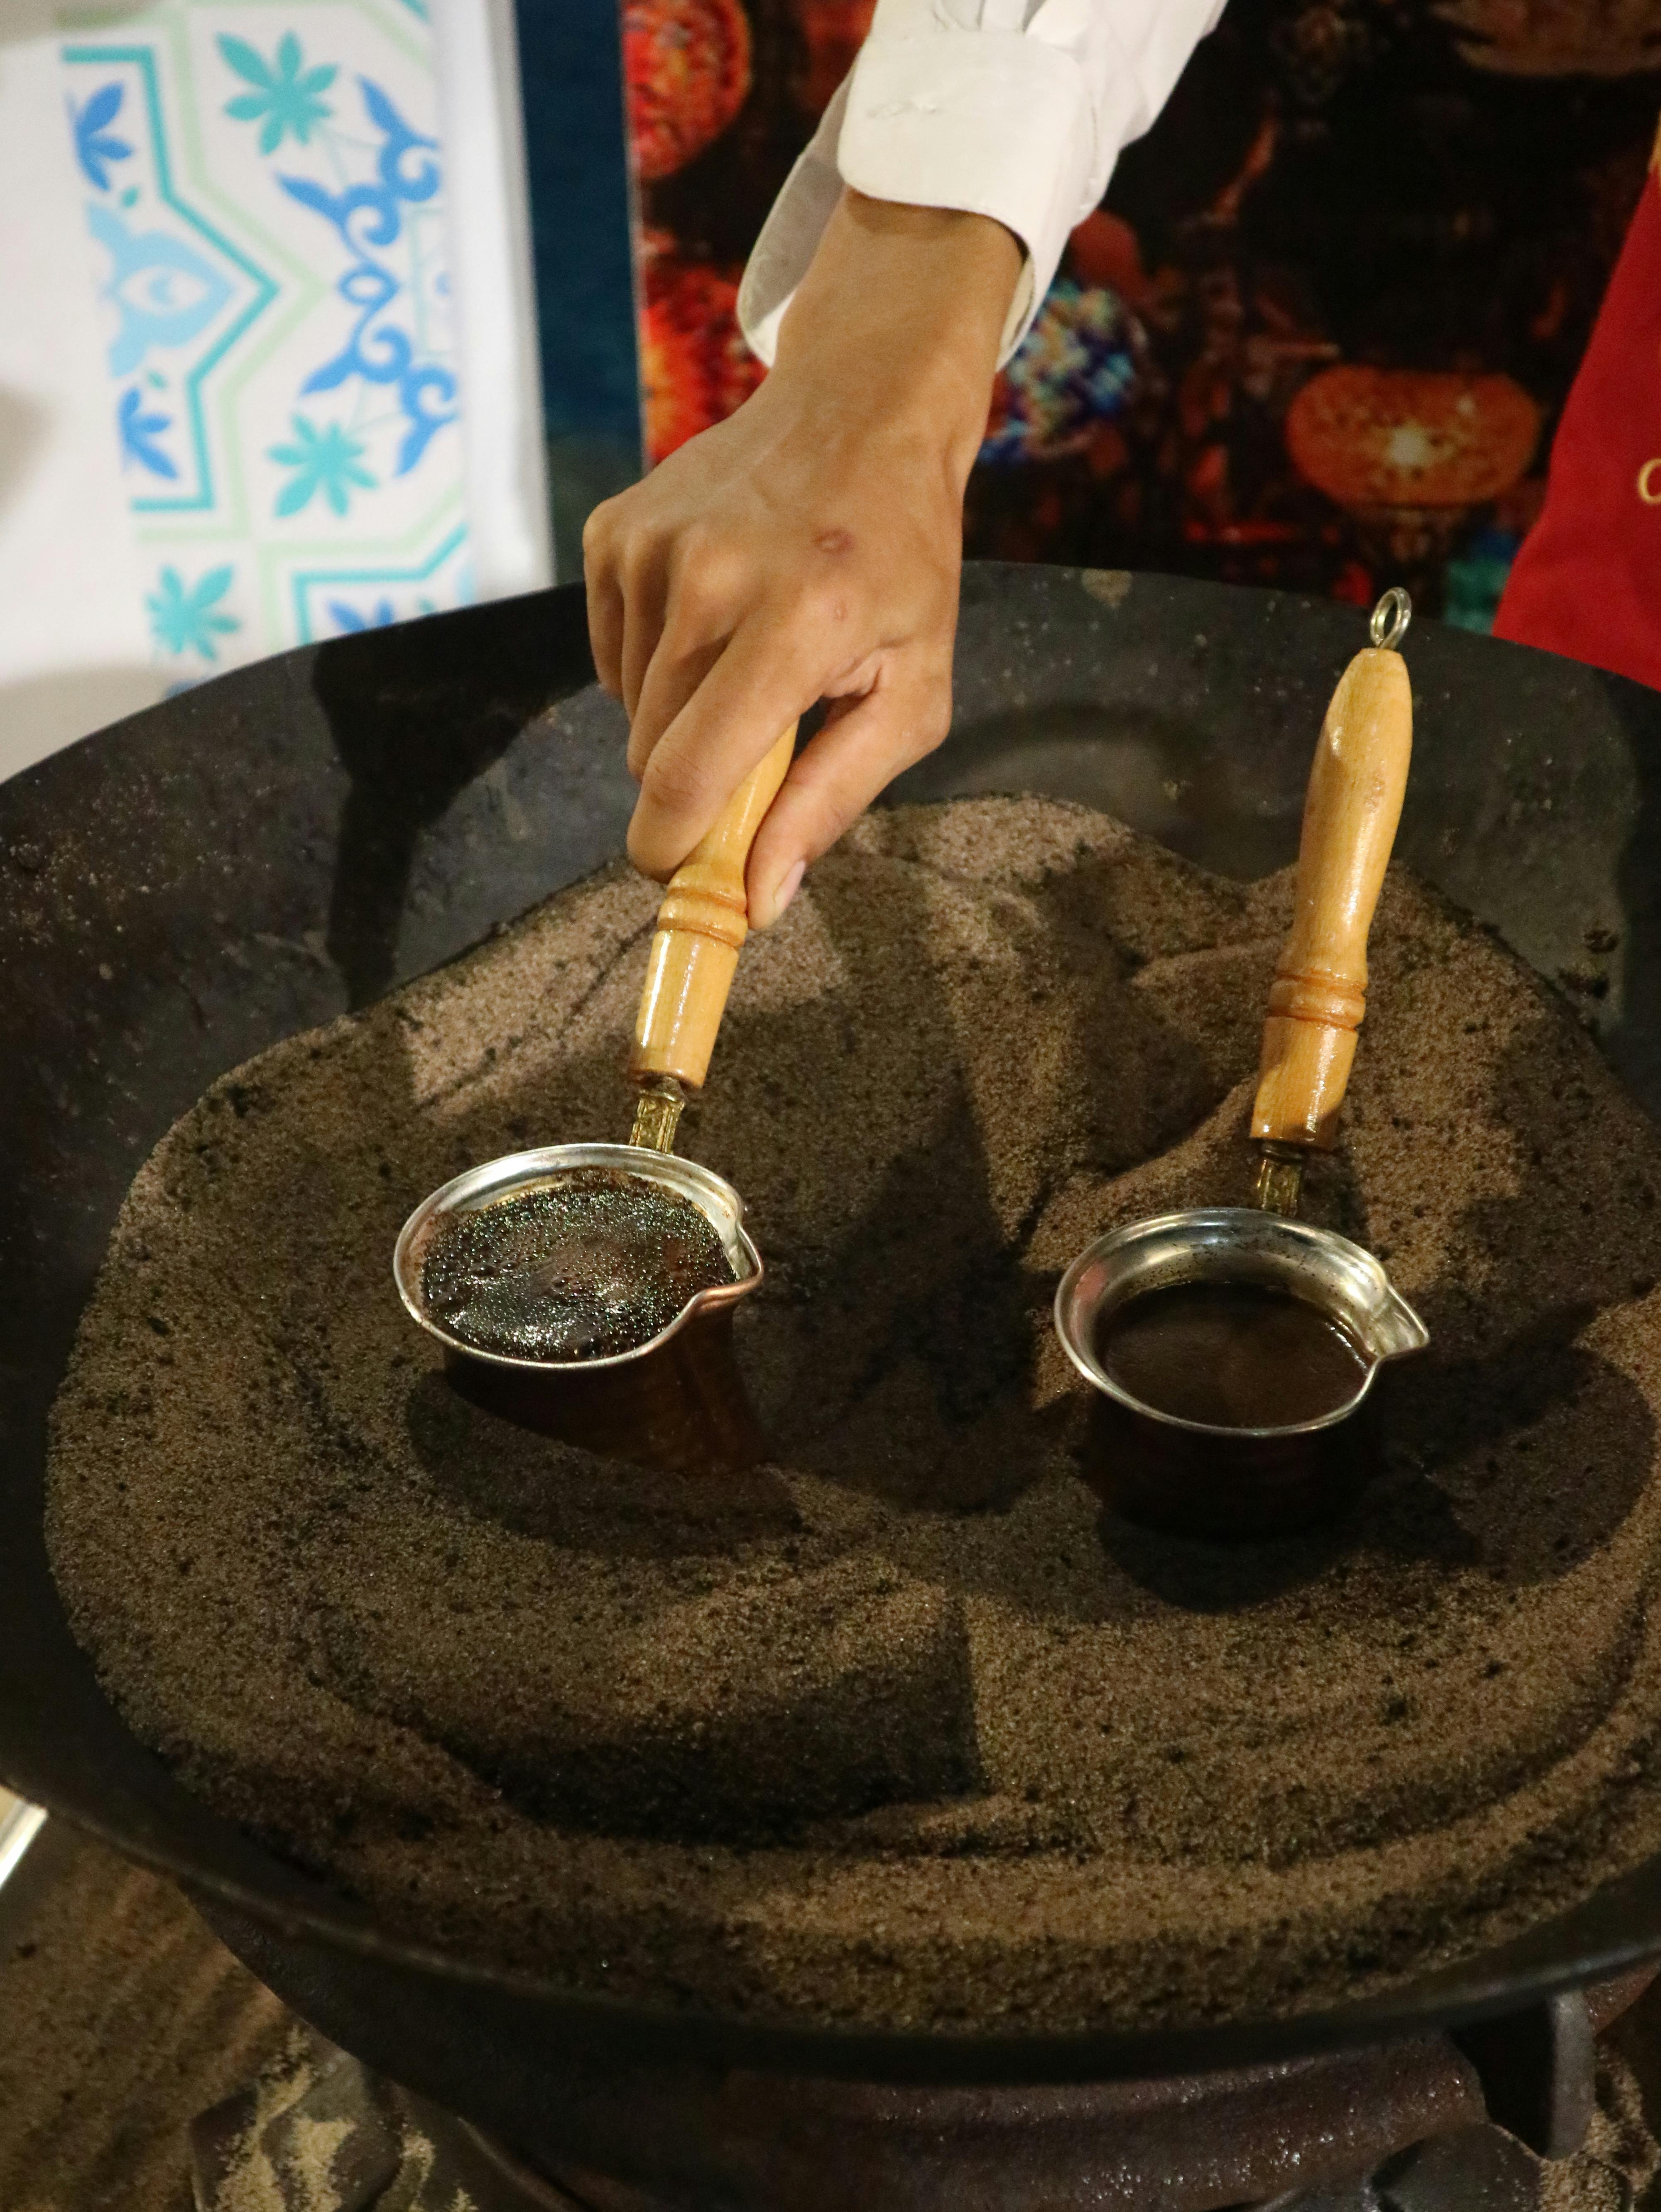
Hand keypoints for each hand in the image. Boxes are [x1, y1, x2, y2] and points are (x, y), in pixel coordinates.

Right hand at [583, 190, 1021, 925]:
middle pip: (653, 755)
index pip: (691, 772)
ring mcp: (653, 546)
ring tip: (749, 652)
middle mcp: (713, 577)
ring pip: (632, 710)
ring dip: (682, 714)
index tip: (681, 875)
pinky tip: (714, 613)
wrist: (860, 413)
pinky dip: (656, 662)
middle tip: (762, 735)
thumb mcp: (911, 693)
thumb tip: (757, 901)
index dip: (671, 848)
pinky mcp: (614, 531)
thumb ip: (831, 801)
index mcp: (800, 623)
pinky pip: (613, 655)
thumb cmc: (899, 567)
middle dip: (697, 779)